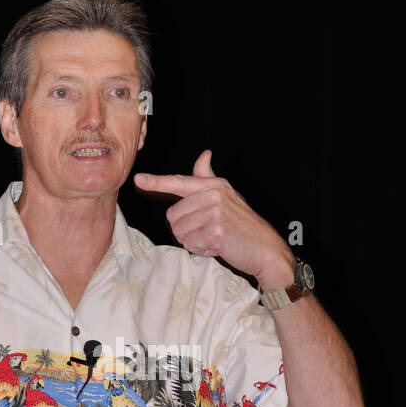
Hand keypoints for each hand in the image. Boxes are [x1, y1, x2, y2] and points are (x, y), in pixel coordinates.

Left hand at [134, 150, 294, 287]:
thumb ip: (208, 179)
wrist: (266, 248)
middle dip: (186, 230)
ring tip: (215, 239)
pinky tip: (219, 246)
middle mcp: (213, 195)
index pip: (180, 182)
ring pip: (179, 232)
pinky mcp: (215, 231)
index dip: (157, 182)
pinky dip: (201, 251)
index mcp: (214, 185)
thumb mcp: (227, 197)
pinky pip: (190, 244)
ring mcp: (215, 212)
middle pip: (173, 216)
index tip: (139, 179)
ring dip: (193, 242)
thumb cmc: (244, 225)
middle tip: (209, 232)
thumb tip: (204, 156)